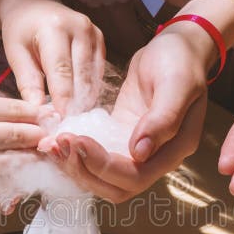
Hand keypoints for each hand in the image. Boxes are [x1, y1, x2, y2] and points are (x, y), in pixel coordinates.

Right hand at [0, 98, 46, 208]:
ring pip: (15, 163)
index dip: (40, 116)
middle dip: (42, 140)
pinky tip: (24, 181)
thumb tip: (32, 118)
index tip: (54, 120)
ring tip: (44, 162)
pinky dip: (16, 184)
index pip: (16, 110)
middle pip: (21, 135)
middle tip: (56, 142)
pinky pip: (0, 186)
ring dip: (34, 164)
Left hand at [1, 0, 104, 114]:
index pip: (62, 70)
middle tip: (66, 127)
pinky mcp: (101, 39)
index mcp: (54, 27)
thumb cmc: (21, 31)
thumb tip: (39, 112)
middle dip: (74, 103)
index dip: (63, 99)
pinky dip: (90, 89)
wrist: (33, 6)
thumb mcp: (16, 53)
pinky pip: (99, 72)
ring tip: (73, 119)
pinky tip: (80, 103)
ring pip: (94, 76)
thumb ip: (28, 82)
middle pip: (82, 75)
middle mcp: (80, 27)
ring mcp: (94, 32)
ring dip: (84, 99)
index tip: (60, 122)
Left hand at [44, 23, 211, 201]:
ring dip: (76, 166)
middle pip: (116, 187)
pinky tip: (58, 138)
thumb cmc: (180, 61)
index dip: (104, 165)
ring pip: (102, 177)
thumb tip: (140, 152)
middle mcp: (155, 158)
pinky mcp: (119, 138)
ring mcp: (135, 151)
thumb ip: (163, 119)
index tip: (79, 141)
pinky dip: (76, 153)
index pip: (136, 176)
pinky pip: (95, 156)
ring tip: (53, 143)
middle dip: (84, 170)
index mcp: (174, 150)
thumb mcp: (177, 84)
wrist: (176, 47)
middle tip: (60, 144)